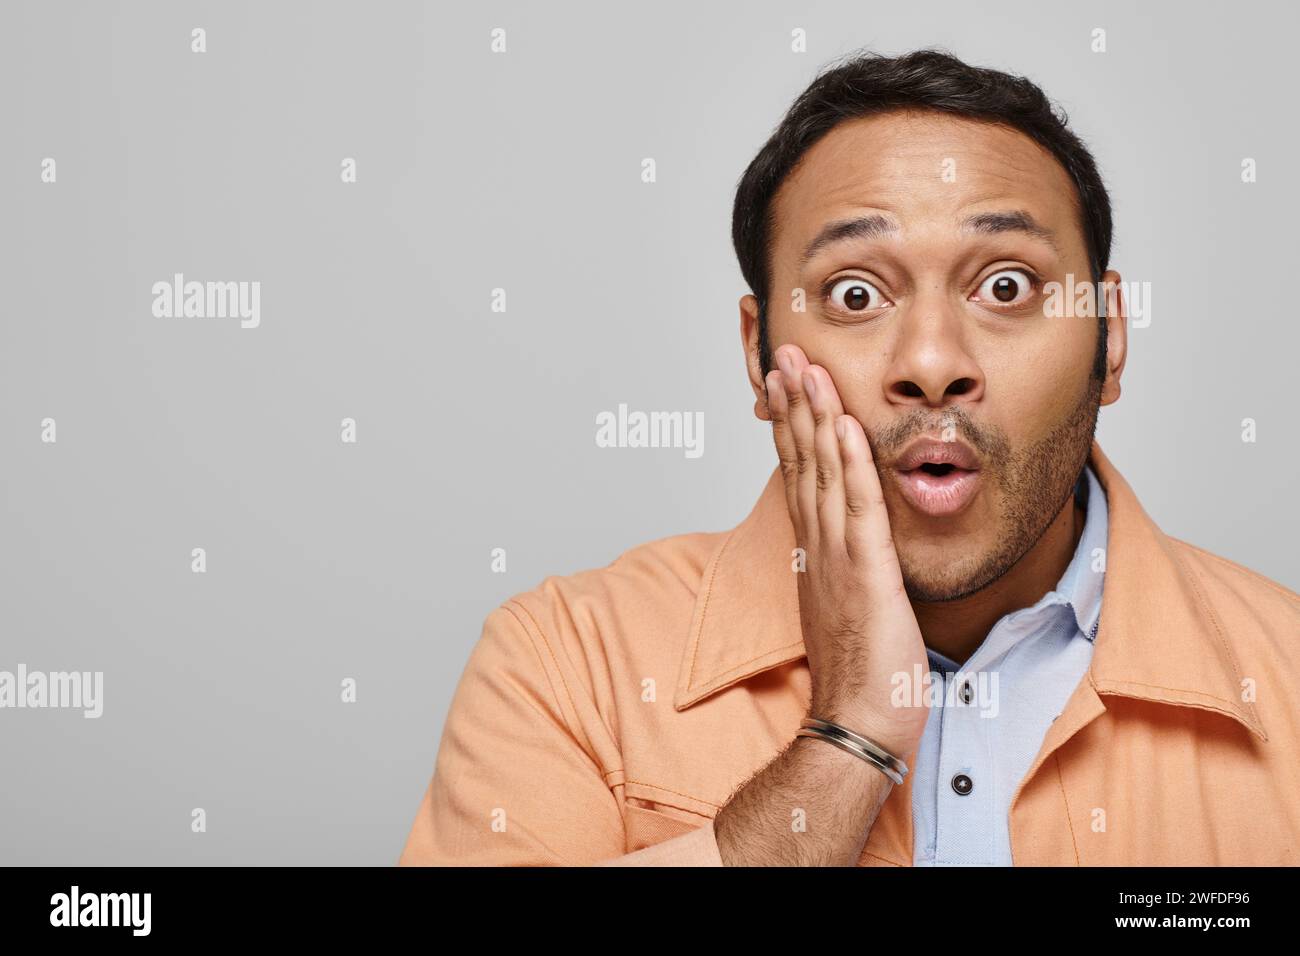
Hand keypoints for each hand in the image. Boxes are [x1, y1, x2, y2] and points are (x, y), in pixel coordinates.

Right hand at [766, 344, 930, 759]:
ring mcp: (837, 557)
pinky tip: (846, 425)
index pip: (798, 473)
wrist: (858, 721)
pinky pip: (857, 510)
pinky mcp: (867, 573)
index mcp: (814, 550)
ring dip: (815, 416)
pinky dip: (850, 465)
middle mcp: (817, 545)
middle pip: (801, 460)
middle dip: (793, 403)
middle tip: (783, 354)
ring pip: (822, 473)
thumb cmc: (858, 671)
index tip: (782, 384)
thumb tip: (846, 538)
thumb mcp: (846, 603)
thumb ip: (843, 562)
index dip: (790, 424)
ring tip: (805, 368)